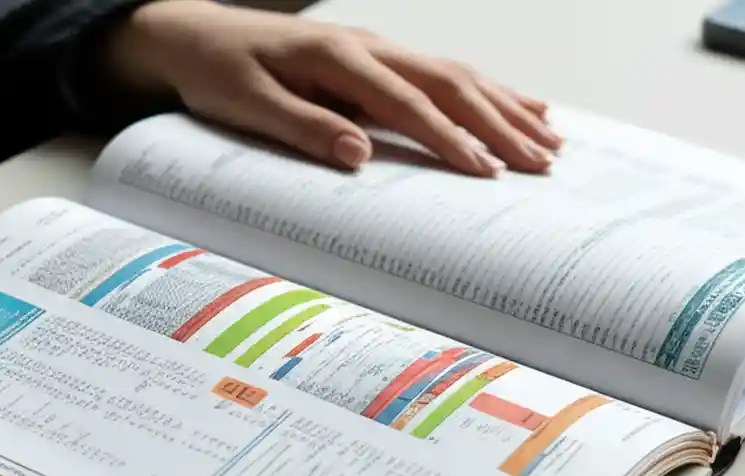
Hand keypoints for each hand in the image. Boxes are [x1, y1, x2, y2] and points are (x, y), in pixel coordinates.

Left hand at [106, 0, 560, 176]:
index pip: (408, 105)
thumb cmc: (218, 73)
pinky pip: (441, 72)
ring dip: (505, 107)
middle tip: (542, 163)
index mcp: (339, 60)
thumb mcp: (247, 106)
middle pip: (450, 84)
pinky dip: (485, 90)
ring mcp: (376, 49)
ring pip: (456, 74)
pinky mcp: (375, 58)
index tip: (487, 172)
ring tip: (549, 139)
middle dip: (500, 125)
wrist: (195, 35)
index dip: (450, 139)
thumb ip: (303, 128)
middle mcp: (368, 48)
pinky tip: (517, 104)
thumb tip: (359, 154)